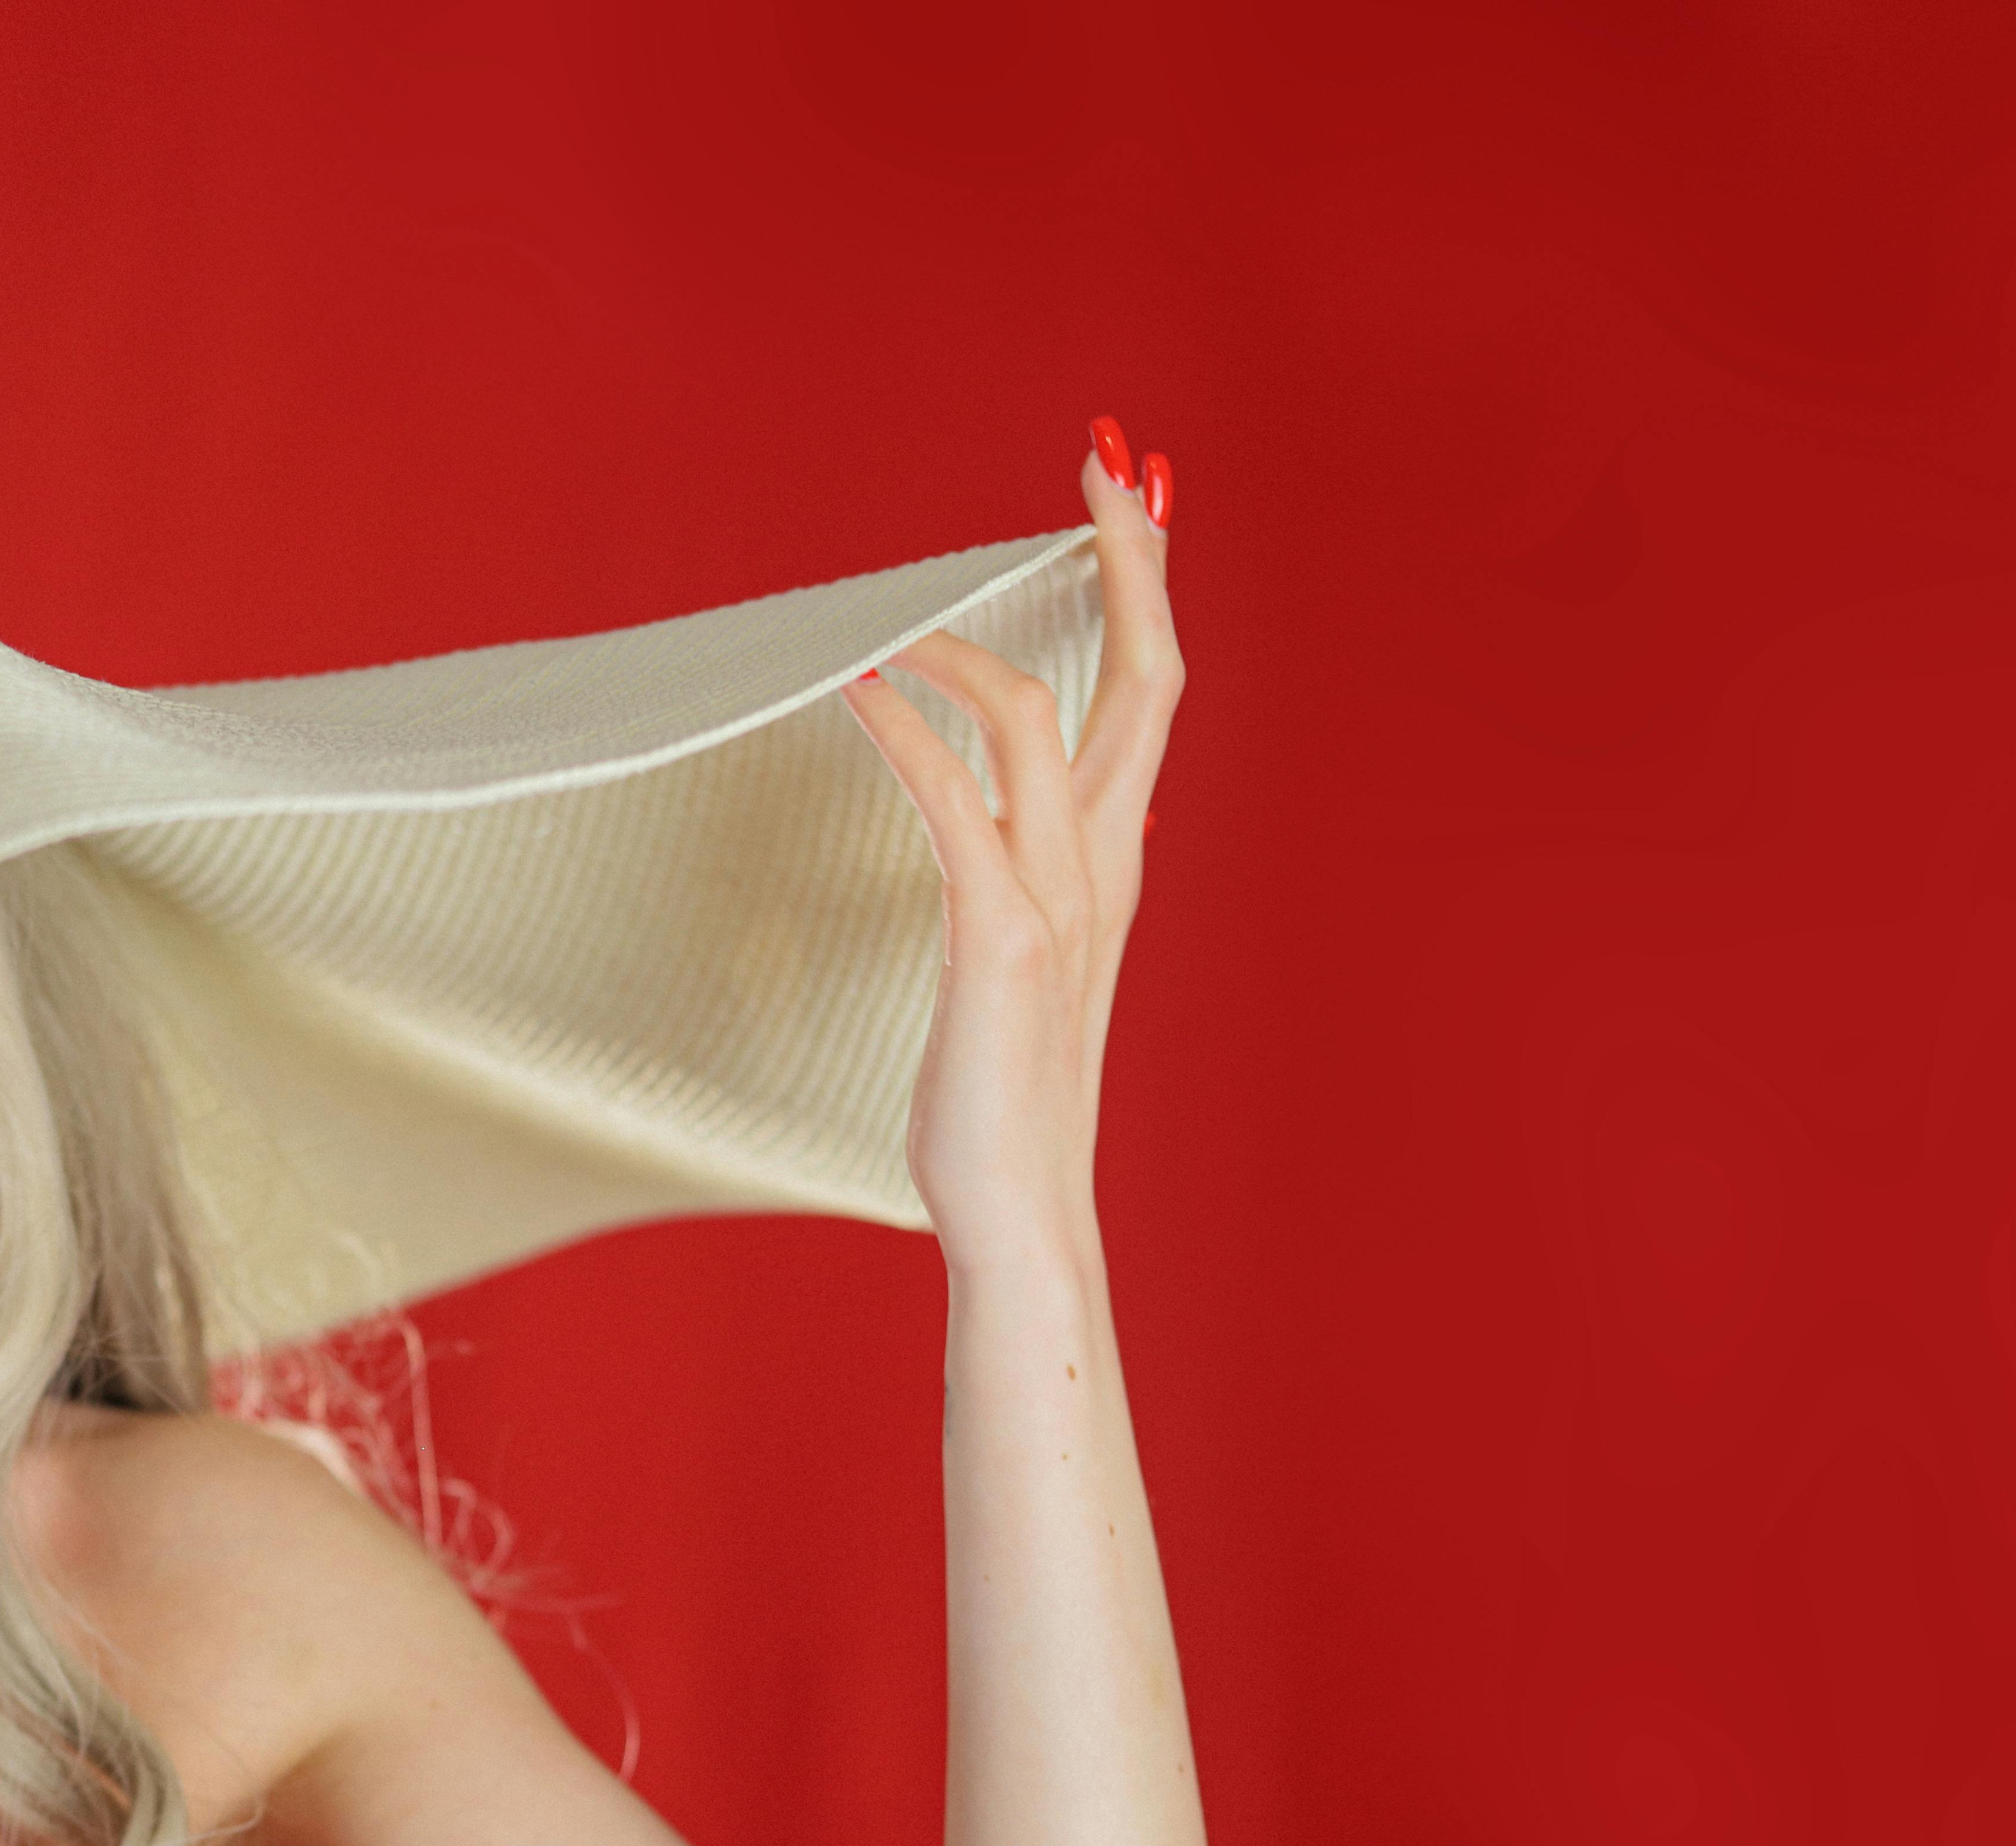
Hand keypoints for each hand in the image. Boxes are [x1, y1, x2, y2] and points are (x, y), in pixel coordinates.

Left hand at [843, 420, 1181, 1262]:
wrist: (1024, 1213)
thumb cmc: (1007, 1096)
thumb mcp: (1033, 962)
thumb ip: (1033, 880)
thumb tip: (1013, 814)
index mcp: (1119, 862)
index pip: (1152, 694)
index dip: (1149, 589)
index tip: (1132, 495)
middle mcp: (1109, 864)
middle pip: (1143, 677)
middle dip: (1129, 560)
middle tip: (1104, 463)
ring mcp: (1061, 900)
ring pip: (1048, 721)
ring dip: (977, 647)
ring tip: (909, 618)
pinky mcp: (1000, 940)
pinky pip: (957, 805)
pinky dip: (909, 734)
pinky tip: (863, 694)